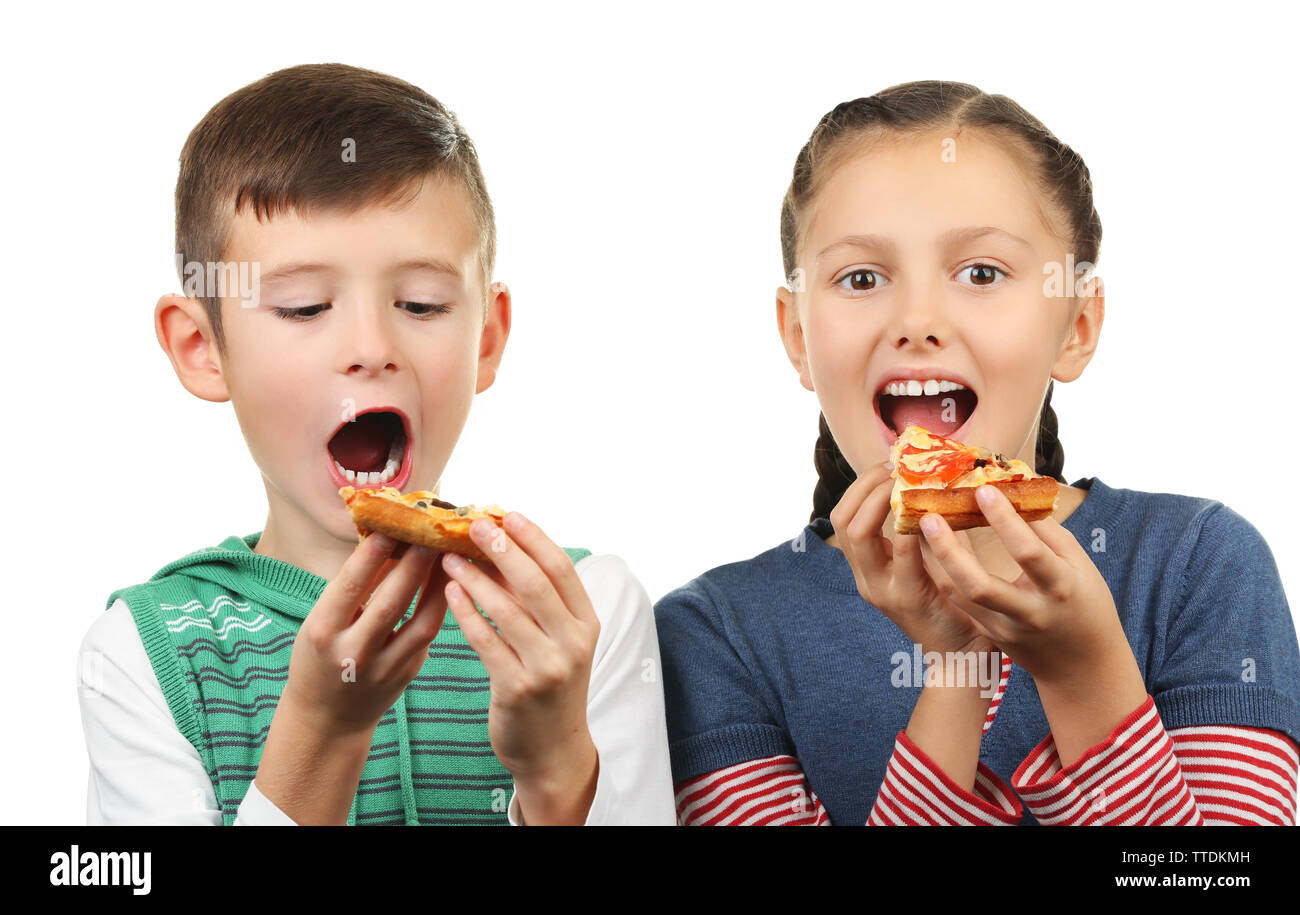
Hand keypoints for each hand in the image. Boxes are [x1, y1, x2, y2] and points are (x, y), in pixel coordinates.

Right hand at [283, 533, 451, 737]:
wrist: (327, 720)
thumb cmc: (319, 658)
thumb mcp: (320, 623)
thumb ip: (351, 590)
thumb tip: (385, 542)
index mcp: (323, 633)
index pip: (350, 588)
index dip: (372, 556)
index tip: (389, 527)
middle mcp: (354, 653)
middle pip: (391, 603)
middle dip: (414, 564)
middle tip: (431, 531)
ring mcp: (384, 668)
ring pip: (422, 622)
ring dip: (439, 584)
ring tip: (449, 552)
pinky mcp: (408, 673)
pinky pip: (429, 634)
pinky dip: (441, 604)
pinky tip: (451, 580)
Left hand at [440, 511, 599, 822]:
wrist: (553, 750)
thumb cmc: (551, 685)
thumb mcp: (560, 641)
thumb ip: (539, 602)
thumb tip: (505, 549)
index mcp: (587, 623)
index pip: (562, 569)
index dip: (534, 538)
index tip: (507, 514)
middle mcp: (572, 643)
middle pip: (535, 584)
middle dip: (502, 549)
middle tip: (473, 525)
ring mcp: (547, 667)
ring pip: (506, 610)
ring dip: (475, 578)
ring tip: (449, 557)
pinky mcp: (517, 689)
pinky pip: (486, 642)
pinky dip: (466, 614)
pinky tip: (449, 593)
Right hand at [830, 462, 995, 659]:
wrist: (962, 658)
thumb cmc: (952, 605)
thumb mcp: (929, 564)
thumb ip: (925, 531)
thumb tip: (940, 482)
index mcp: (867, 568)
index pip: (844, 516)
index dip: (862, 486)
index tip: (889, 465)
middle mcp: (866, 578)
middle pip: (843, 520)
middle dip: (867, 487)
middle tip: (896, 468)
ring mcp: (881, 590)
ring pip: (859, 533)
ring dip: (882, 500)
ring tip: (908, 482)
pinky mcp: (906, 598)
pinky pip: (902, 554)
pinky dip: (913, 525)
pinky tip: (931, 509)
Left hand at [916, 484, 1130, 688]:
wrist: (1082, 665)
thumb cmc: (1085, 602)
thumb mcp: (1079, 564)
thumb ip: (1047, 532)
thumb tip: (1016, 490)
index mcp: (1060, 587)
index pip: (1027, 552)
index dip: (1004, 520)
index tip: (982, 490)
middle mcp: (1029, 611)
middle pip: (980, 584)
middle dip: (950, 550)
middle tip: (929, 517)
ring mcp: (1005, 628)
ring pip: (960, 595)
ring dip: (937, 560)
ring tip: (921, 527)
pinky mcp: (991, 634)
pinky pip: (960, 601)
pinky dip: (943, 573)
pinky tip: (930, 549)